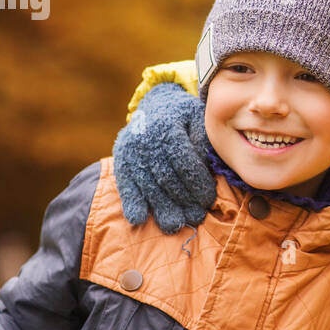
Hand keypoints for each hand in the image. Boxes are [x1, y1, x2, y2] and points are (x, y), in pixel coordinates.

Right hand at [112, 83, 215, 233]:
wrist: (157, 104)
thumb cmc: (187, 117)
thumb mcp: (200, 120)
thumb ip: (203, 143)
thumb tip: (205, 171)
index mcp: (167, 124)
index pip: (183, 160)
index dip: (197, 183)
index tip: (208, 199)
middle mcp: (145, 137)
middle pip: (165, 176)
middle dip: (182, 200)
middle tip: (196, 216)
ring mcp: (130, 149)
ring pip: (147, 183)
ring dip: (161, 207)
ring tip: (175, 225)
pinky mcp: (121, 160)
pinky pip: (125, 183)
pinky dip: (131, 201)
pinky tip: (138, 219)